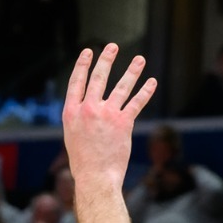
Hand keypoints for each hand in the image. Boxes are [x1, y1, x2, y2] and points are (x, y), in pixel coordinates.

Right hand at [60, 45, 155, 192]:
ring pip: (121, 87)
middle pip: (98, 78)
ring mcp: (106, 114)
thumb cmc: (83, 161)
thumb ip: (79, 117)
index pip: (76, 82)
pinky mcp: (123, 122)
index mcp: (71, 112)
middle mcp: (88, 109)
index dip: (82, 65)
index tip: (88, 52)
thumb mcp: (72, 135)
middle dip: (106, 59)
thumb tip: (86, 106)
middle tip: (112, 46)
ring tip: (139, 59)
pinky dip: (145, 91)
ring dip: (132, 71)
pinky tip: (151, 82)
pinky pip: (136, 102)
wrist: (95, 176)